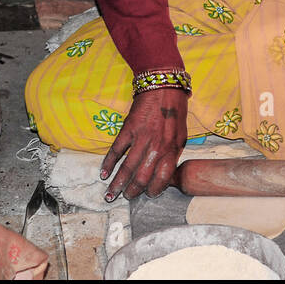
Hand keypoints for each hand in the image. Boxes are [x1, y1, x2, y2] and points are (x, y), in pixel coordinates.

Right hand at [100, 87, 186, 201]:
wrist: (164, 86)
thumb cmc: (175, 111)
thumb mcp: (181, 135)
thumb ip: (172, 154)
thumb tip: (164, 174)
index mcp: (173, 149)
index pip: (163, 178)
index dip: (154, 190)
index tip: (148, 195)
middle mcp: (157, 146)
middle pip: (142, 177)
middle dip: (132, 191)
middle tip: (126, 197)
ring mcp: (142, 138)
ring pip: (127, 167)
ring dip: (117, 183)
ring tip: (110, 194)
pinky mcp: (129, 128)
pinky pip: (116, 150)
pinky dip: (108, 163)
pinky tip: (103, 173)